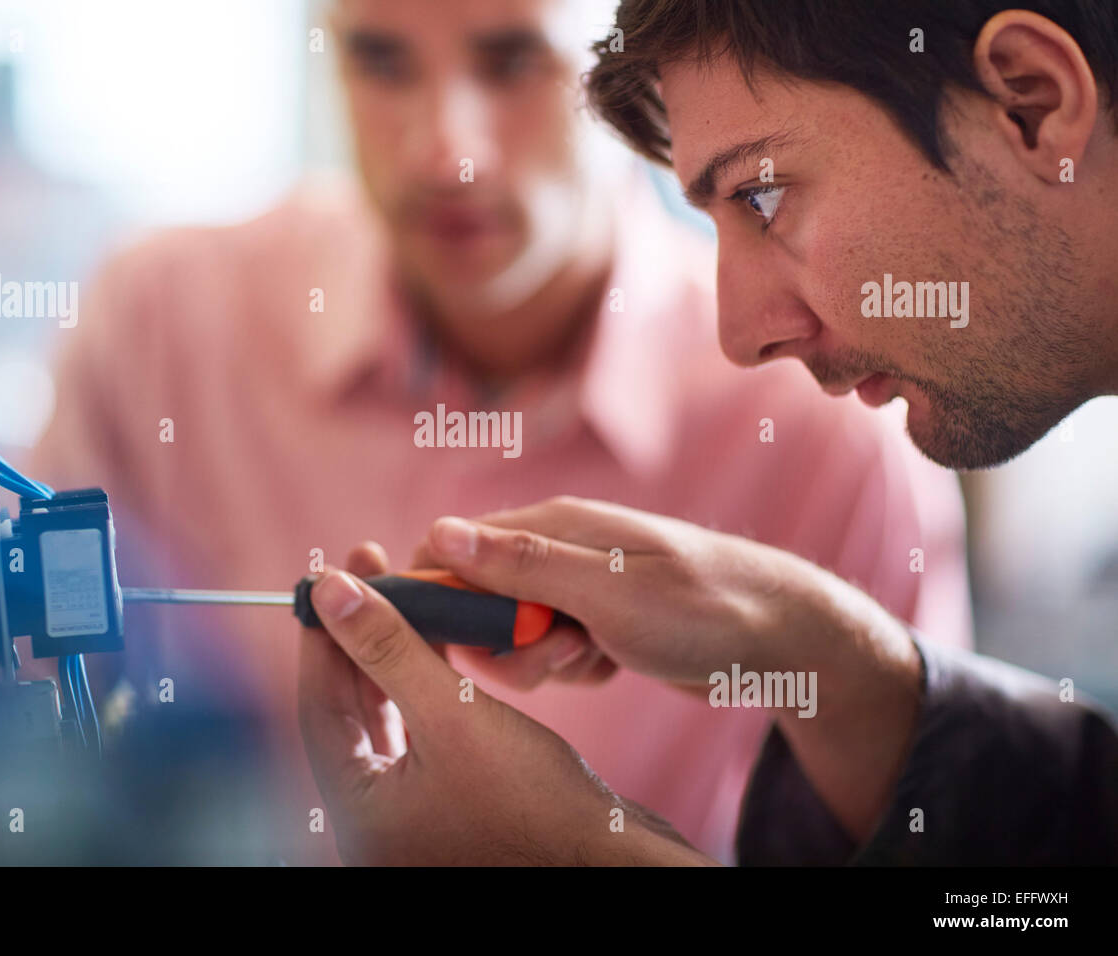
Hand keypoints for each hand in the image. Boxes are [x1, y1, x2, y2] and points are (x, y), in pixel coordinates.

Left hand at [296, 541, 711, 865]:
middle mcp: (376, 821)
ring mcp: (414, 817)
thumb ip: (388, 650)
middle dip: (362, 636)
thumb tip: (330, 592)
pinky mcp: (451, 806)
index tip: (331, 575)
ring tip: (408, 596)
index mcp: (358, 815)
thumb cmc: (536, 804)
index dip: (325, 636)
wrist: (612, 861)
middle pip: (350, 710)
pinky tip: (438, 645)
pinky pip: (421, 733)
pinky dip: (425, 686)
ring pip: (388, 718)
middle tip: (372, 570)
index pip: (319, 708)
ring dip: (395, 656)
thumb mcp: (453, 716)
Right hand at [413, 496, 923, 841]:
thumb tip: (439, 533)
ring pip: (516, 635)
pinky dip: (575, 669)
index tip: (457, 640)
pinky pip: (553, 654)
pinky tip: (614, 663)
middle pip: (480, 600)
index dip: (440, 594)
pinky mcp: (597, 622)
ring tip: (595, 655)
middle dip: (504, 642)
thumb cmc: (701, 608)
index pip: (452, 546)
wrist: (783, 639)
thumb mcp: (606, 591)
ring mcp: (578, 587)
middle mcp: (558, 549)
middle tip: (560, 652)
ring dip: (544, 661)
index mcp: (551, 525)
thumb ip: (521, 565)